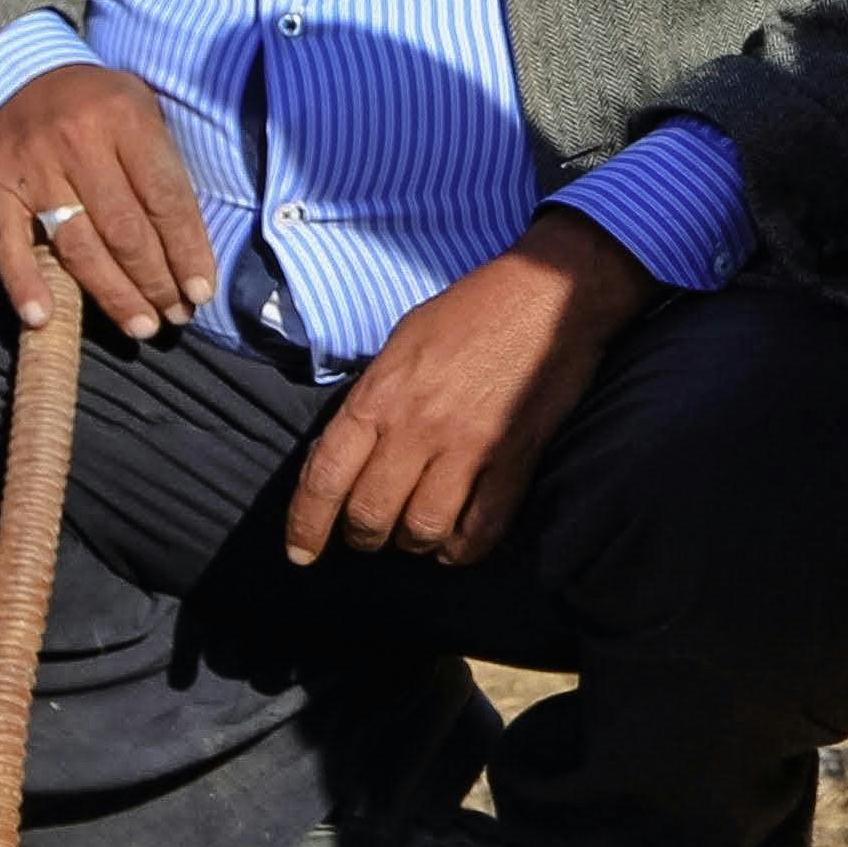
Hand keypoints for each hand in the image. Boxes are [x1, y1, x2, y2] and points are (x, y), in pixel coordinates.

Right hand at [0, 63, 216, 336]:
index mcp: (124, 118)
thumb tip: (192, 246)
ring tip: (141, 326)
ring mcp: (32, 167)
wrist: (10, 74)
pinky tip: (43, 318)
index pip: (165, 198)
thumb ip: (161, 166)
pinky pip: (8, 245)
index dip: (187, 251)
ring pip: (78, 246)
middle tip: (176, 315)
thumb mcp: (138, 109)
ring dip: (112, 295)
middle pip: (126, 230)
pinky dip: (24, 284)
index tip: (203, 290)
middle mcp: (77, 141)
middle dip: (156, 281)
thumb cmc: (91, 103)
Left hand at [283, 212, 654, 568]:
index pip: (326, 476)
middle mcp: (417, 427)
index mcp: (380, 395)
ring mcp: (467, 448)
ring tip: (415, 531)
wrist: (547, 292)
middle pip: (370, 516)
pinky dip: (462, 548)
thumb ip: (372, 399)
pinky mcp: (513, 461)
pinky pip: (480, 530)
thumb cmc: (468, 312)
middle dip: (362, 536)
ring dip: (412, 541)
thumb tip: (346, 453)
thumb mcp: (400, 343)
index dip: (306, 525)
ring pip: (423, 531)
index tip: (300, 554)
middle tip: (369, 532)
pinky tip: (455, 540)